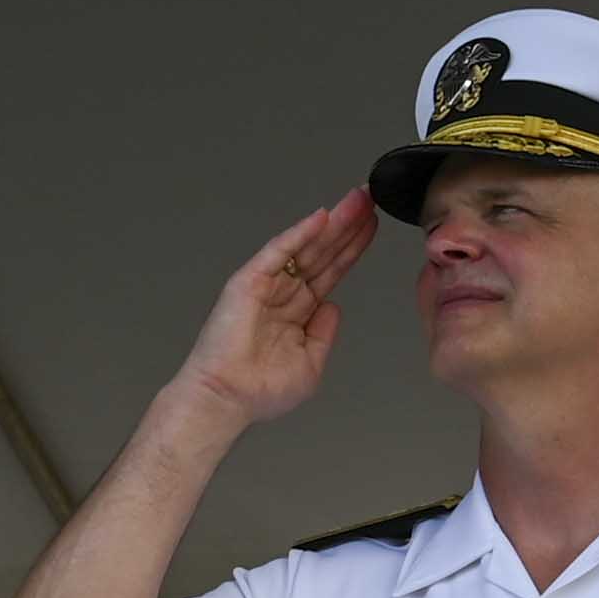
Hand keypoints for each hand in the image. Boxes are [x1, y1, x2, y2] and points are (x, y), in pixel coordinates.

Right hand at [172, 192, 379, 426]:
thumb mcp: (310, 365)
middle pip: (322, 252)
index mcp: (298, 312)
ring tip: (356, 201)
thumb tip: (333, 308)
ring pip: (305, 247)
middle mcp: (283, 293)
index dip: (351, 249)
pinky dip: (298, 234)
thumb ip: (324, 334)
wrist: (227, 399)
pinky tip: (321, 218)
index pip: (330, 272)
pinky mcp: (249, 281)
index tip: (371, 227)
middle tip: (369, 199)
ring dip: (331, 224)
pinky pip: (277, 252)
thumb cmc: (260, 390)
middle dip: (347, 226)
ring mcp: (266, 284)